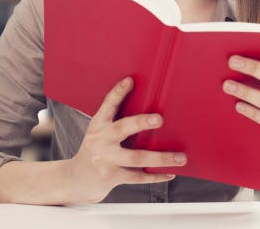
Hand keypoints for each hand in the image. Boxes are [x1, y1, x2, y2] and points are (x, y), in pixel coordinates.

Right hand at [66, 77, 187, 202]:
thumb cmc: (98, 147)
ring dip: (161, 158)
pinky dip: (156, 176)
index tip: (130, 80)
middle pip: (122, 129)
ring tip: (181, 158)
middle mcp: (100, 141)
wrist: (78, 178)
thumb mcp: (101, 130)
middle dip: (141, 123)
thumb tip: (151, 105)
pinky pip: (138, 177)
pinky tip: (171, 173)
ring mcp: (106, 160)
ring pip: (136, 159)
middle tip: (159, 119)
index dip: (118, 92)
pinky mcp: (112, 177)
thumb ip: (118, 119)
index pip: (108, 105)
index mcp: (98, 124)